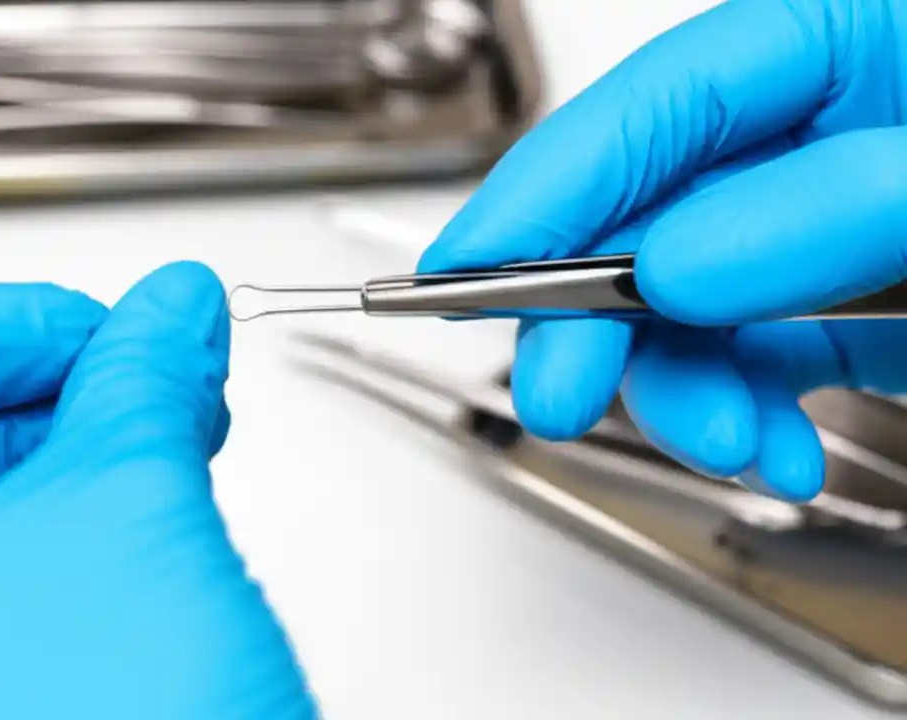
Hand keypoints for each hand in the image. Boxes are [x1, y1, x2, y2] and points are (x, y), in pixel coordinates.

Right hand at [419, 0, 906, 500]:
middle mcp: (813, 135)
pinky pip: (753, 361)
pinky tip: (775, 450)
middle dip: (595, 318)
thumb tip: (670, 265)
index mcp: (833, 44)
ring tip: (727, 440)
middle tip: (561, 391)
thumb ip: (819, 213)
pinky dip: (747, 419)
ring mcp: (817, 229)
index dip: (540, 192)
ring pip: (682, 307)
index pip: (647, 109)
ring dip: (683, 392)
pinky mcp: (838, 306)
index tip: (459, 271)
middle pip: (643, 216)